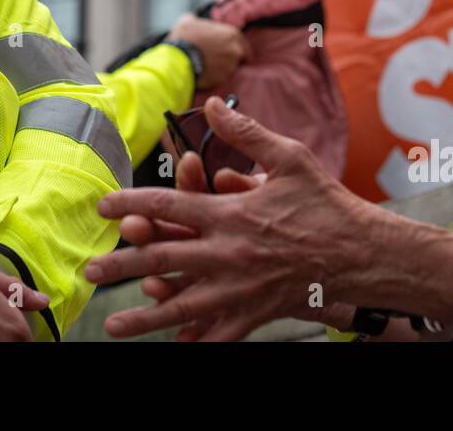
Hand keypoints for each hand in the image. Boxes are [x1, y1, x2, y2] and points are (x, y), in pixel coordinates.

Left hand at [85, 97, 388, 340]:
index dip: (132, 204)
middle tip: (91, 269)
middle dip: (123, 265)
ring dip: (144, 316)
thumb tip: (214, 104)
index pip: (168, 206)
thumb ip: (246, 134)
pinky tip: (171, 348)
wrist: (361, 254)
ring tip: (112, 323)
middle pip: (163, 259)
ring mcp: (239, 289)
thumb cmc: (325, 203)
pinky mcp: (255, 313)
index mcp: (231, 214)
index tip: (105, 206)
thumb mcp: (289, 158)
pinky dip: (193, 342)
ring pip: (181, 306)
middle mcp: (228, 253)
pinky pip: (218, 334)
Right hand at [167, 14, 248, 89]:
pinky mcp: (221, 79)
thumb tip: (190, 19)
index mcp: (232, 34)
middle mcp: (235, 50)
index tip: (231, 48)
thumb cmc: (185, 38)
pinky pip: (220, 77)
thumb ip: (194, 20)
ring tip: (208, 64)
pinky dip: (214, 75)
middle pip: (240, 56)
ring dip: (222, 66)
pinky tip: (203, 72)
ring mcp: (230, 66)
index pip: (243, 42)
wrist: (179, 60)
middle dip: (232, 57)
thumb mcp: (187, 22)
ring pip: (230, 67)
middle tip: (219, 57)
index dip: (236, 45)